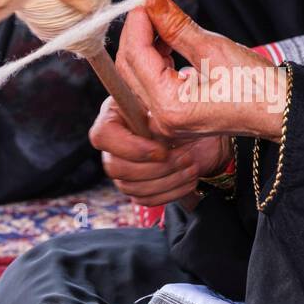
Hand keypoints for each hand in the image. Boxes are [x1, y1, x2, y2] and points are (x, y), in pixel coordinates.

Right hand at [89, 97, 229, 204]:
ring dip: (168, 180)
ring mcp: (122, 169)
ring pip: (131, 187)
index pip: (103, 136)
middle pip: (115, 168)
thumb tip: (153, 122)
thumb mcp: (173, 103)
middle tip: (185, 158)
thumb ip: (158, 110)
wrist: (200, 134)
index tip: (162, 150)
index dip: (131, 148)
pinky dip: (171, 193)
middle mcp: (113, 145)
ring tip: (192, 166)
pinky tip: (190, 180)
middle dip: (155, 168)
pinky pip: (145, 199)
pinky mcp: (136, 187)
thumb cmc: (183, 111)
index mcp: (114, 115)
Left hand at [116, 0, 287, 142]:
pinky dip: (153, 61)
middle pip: (129, 69)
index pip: (136, 57)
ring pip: (136, 77)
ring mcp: (166, 123)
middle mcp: (162, 120)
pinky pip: (149, 86)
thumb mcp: (215, 48)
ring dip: (143, 45)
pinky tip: (166, 43)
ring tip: (162, 21)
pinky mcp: (173, 119)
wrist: (280, 111)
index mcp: (172, 107)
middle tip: (152, 5)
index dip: (137, 22)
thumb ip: (176, 24)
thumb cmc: (258, 86)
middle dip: (136, 33)